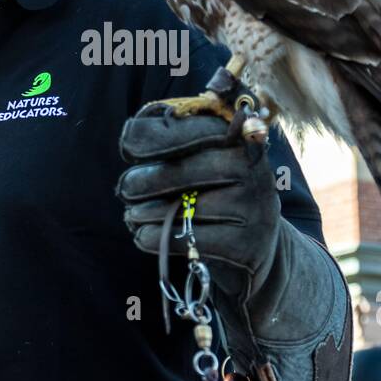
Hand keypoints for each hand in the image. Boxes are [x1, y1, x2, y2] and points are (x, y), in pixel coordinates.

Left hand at [115, 105, 279, 297]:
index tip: (127, 145)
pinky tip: (142, 236)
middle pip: (193, 170)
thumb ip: (179, 145)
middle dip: (151, 179)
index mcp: (243, 143)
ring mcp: (255, 210)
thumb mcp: (207, 166)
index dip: (161, 136)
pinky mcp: (247, 246)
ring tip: (131, 215)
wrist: (256, 249)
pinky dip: (161, 238)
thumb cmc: (218, 197)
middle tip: (124, 188)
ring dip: (150, 212)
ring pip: (190, 208)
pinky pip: (193, 240)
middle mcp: (255, 173)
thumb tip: (132, 133)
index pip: (202, 131)